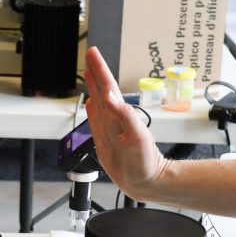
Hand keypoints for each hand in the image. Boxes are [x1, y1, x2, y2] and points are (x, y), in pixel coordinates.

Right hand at [84, 46, 168, 200]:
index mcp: (120, 116)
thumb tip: (110, 98)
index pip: (108, 87)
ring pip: (98, 102)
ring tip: (89, 73)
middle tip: (90, 55)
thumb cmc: (145, 163)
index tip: (93, 54)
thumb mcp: (137, 138)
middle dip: (96, 72)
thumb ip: (124, 116)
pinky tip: (90, 103)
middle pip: (102, 90)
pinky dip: (92, 110)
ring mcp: (109, 129)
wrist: (146, 182)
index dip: (100, 70)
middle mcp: (114, 120)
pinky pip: (96, 121)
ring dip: (93, 87)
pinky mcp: (105, 141)